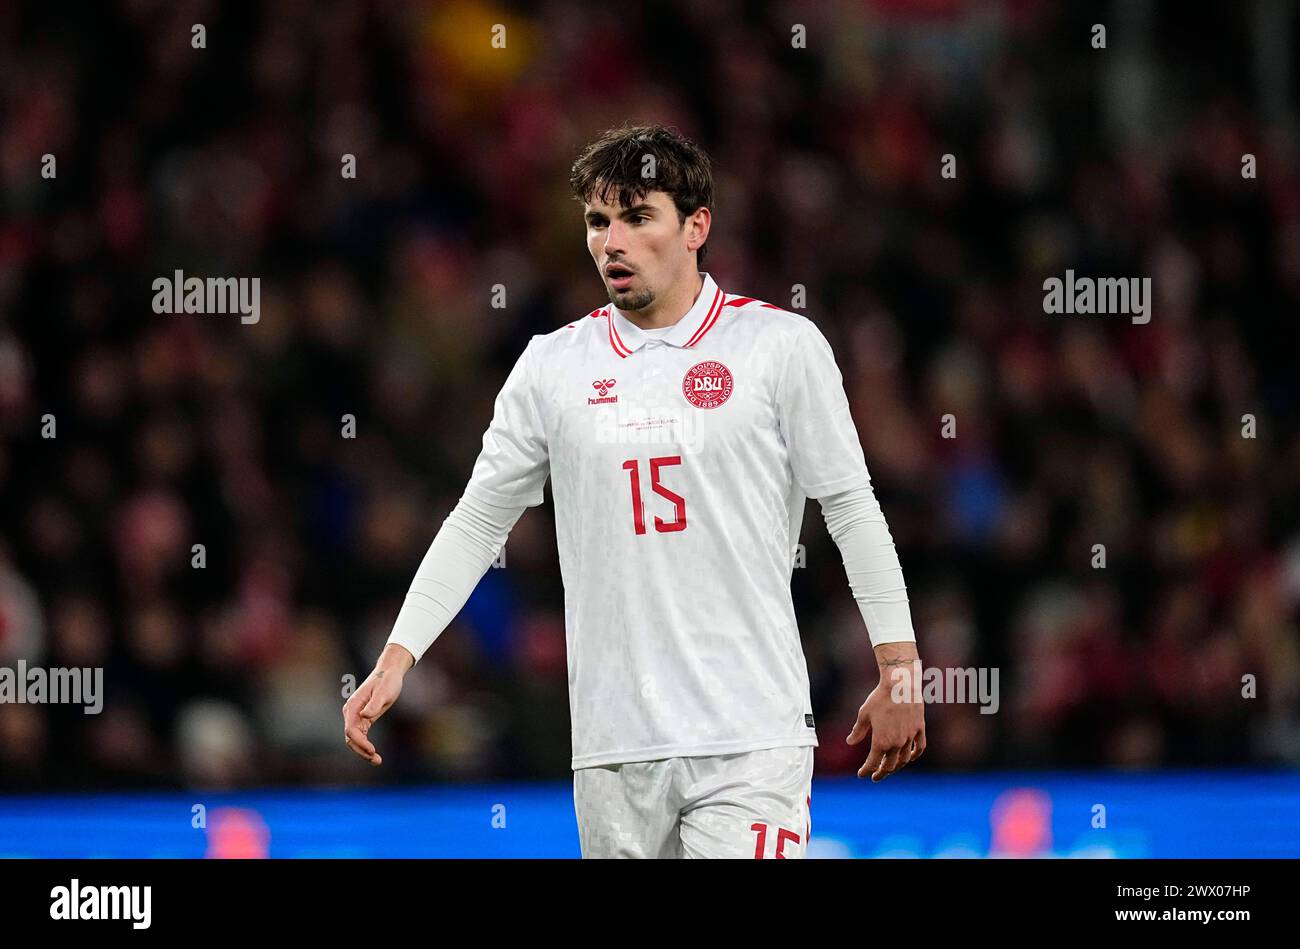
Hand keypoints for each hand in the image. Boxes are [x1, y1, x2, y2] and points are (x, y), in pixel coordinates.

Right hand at [342, 644, 412, 765]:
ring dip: (363, 751)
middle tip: (377, 760)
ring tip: (377, 761)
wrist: (389, 672)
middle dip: (361, 750)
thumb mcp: (384, 692)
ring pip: (355, 739)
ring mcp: (355, 716)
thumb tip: (364, 716)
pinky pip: (361, 736)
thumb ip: (374, 704)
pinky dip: (366, 746)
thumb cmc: (387, 680)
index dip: (360, 742)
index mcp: (353, 706)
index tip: (372, 750)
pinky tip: (374, 754)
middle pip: (351, 738)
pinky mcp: (363, 719)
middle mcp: (351, 712)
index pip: (351, 730)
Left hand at [846, 643, 925, 781]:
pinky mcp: (919, 729)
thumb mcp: (864, 714)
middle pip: (890, 766)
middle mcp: (896, 743)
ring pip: (904, 759)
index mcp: (881, 741)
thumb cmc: (880, 698)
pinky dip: (915, 755)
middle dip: (881, 773)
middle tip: (875, 776)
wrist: (901, 684)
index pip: (872, 763)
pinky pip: (919, 747)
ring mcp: (910, 737)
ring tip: (890, 768)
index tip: (861, 774)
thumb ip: (858, 731)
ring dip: (896, 766)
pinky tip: (910, 757)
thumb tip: (850, 742)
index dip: (866, 771)